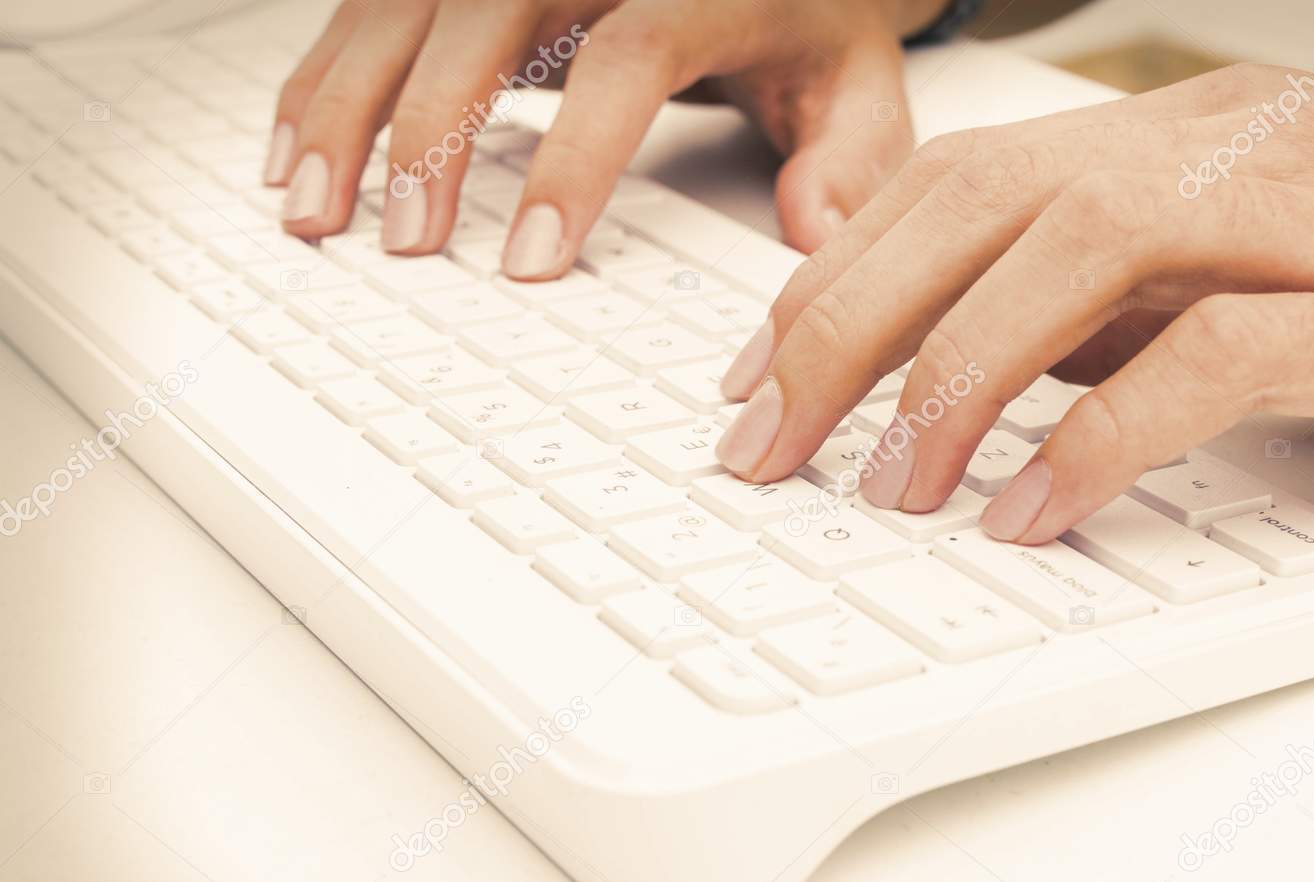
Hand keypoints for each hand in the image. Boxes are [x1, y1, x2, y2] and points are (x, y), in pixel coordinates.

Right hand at [266, 0, 944, 273]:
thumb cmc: (806, 22)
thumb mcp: (853, 83)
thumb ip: (846, 158)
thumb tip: (814, 231)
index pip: (627, 57)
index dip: (576, 158)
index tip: (536, 258)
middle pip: (485, 18)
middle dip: (429, 132)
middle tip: (403, 242)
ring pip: (407, 8)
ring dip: (347, 108)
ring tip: (312, 210)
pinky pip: (377, 9)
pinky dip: (326, 78)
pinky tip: (292, 146)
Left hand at [715, 65, 1313, 543]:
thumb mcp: (1228, 269)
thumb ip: (1103, 301)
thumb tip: (961, 362)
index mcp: (1175, 130)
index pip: (956, 180)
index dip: (835, 275)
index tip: (758, 372)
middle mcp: (1227, 147)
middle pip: (980, 206)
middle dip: (847, 329)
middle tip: (771, 442)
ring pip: (1079, 253)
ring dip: (955, 377)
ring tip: (885, 486)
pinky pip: (1218, 360)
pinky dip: (1107, 436)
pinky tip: (1034, 509)